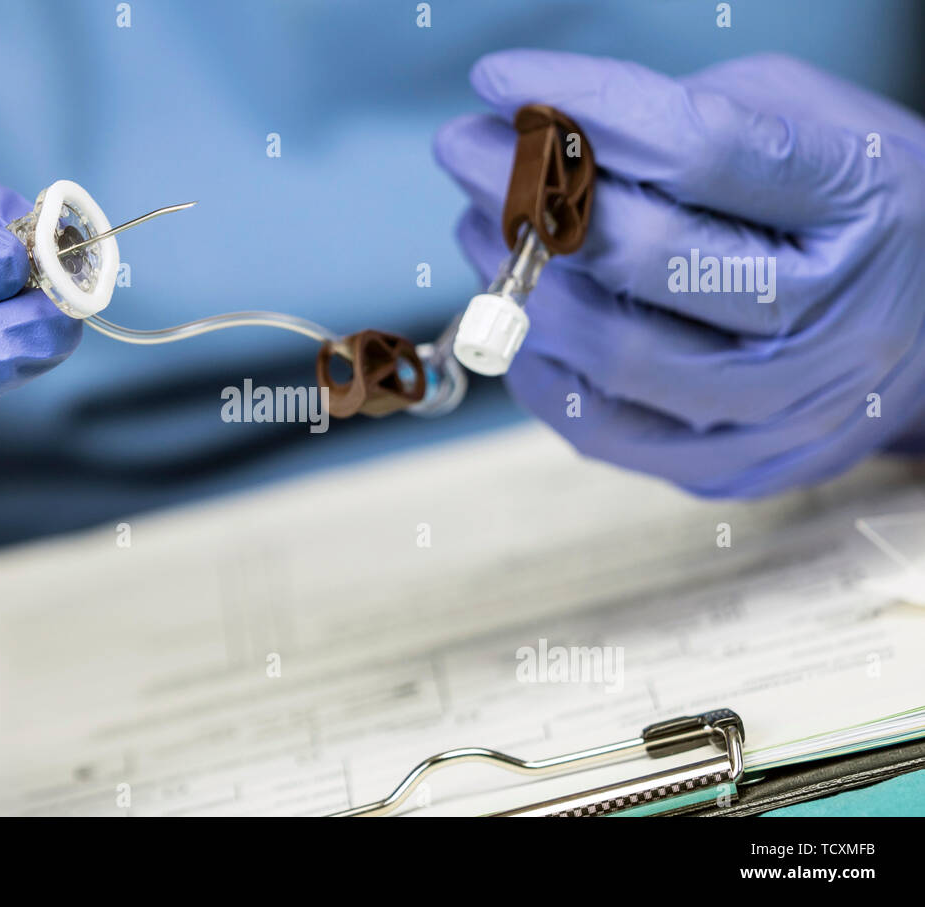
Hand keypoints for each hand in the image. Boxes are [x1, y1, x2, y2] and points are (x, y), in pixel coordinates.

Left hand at [435, 52, 924, 496]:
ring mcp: (782, 405)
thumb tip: (534, 130)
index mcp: (858, 200)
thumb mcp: (795, 121)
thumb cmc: (834, 207)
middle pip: (648, 256)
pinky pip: (599, 427)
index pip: (702, 149)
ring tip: (482, 228)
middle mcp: (827, 316)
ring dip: (520, 283)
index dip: (585, 108)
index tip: (500, 80)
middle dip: (528, 193)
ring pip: (614, 353)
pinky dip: (539, 365)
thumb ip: (680, 116)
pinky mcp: (731, 465)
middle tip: (466, 151)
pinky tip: (522, 312)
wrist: (920, 327)